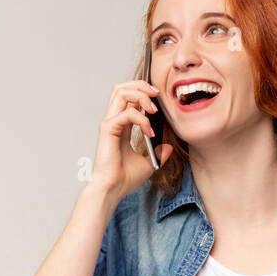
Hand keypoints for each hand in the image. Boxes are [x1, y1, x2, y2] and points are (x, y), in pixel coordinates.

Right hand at [88, 80, 170, 201]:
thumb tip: (168, 147)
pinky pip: (127, 114)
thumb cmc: (124, 179)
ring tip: (153, 109)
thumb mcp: (148, 163)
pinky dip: (142, 119)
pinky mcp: (108, 130)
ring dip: (140, 95)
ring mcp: (109, 124)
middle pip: (122, 87)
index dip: (143, 92)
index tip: (158, 100)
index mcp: (120, 126)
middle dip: (141, 85)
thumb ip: (158, 153)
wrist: (113, 190)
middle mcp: (113, 121)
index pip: (128, 96)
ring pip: (121, 92)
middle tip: (156, 94)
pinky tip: (149, 131)